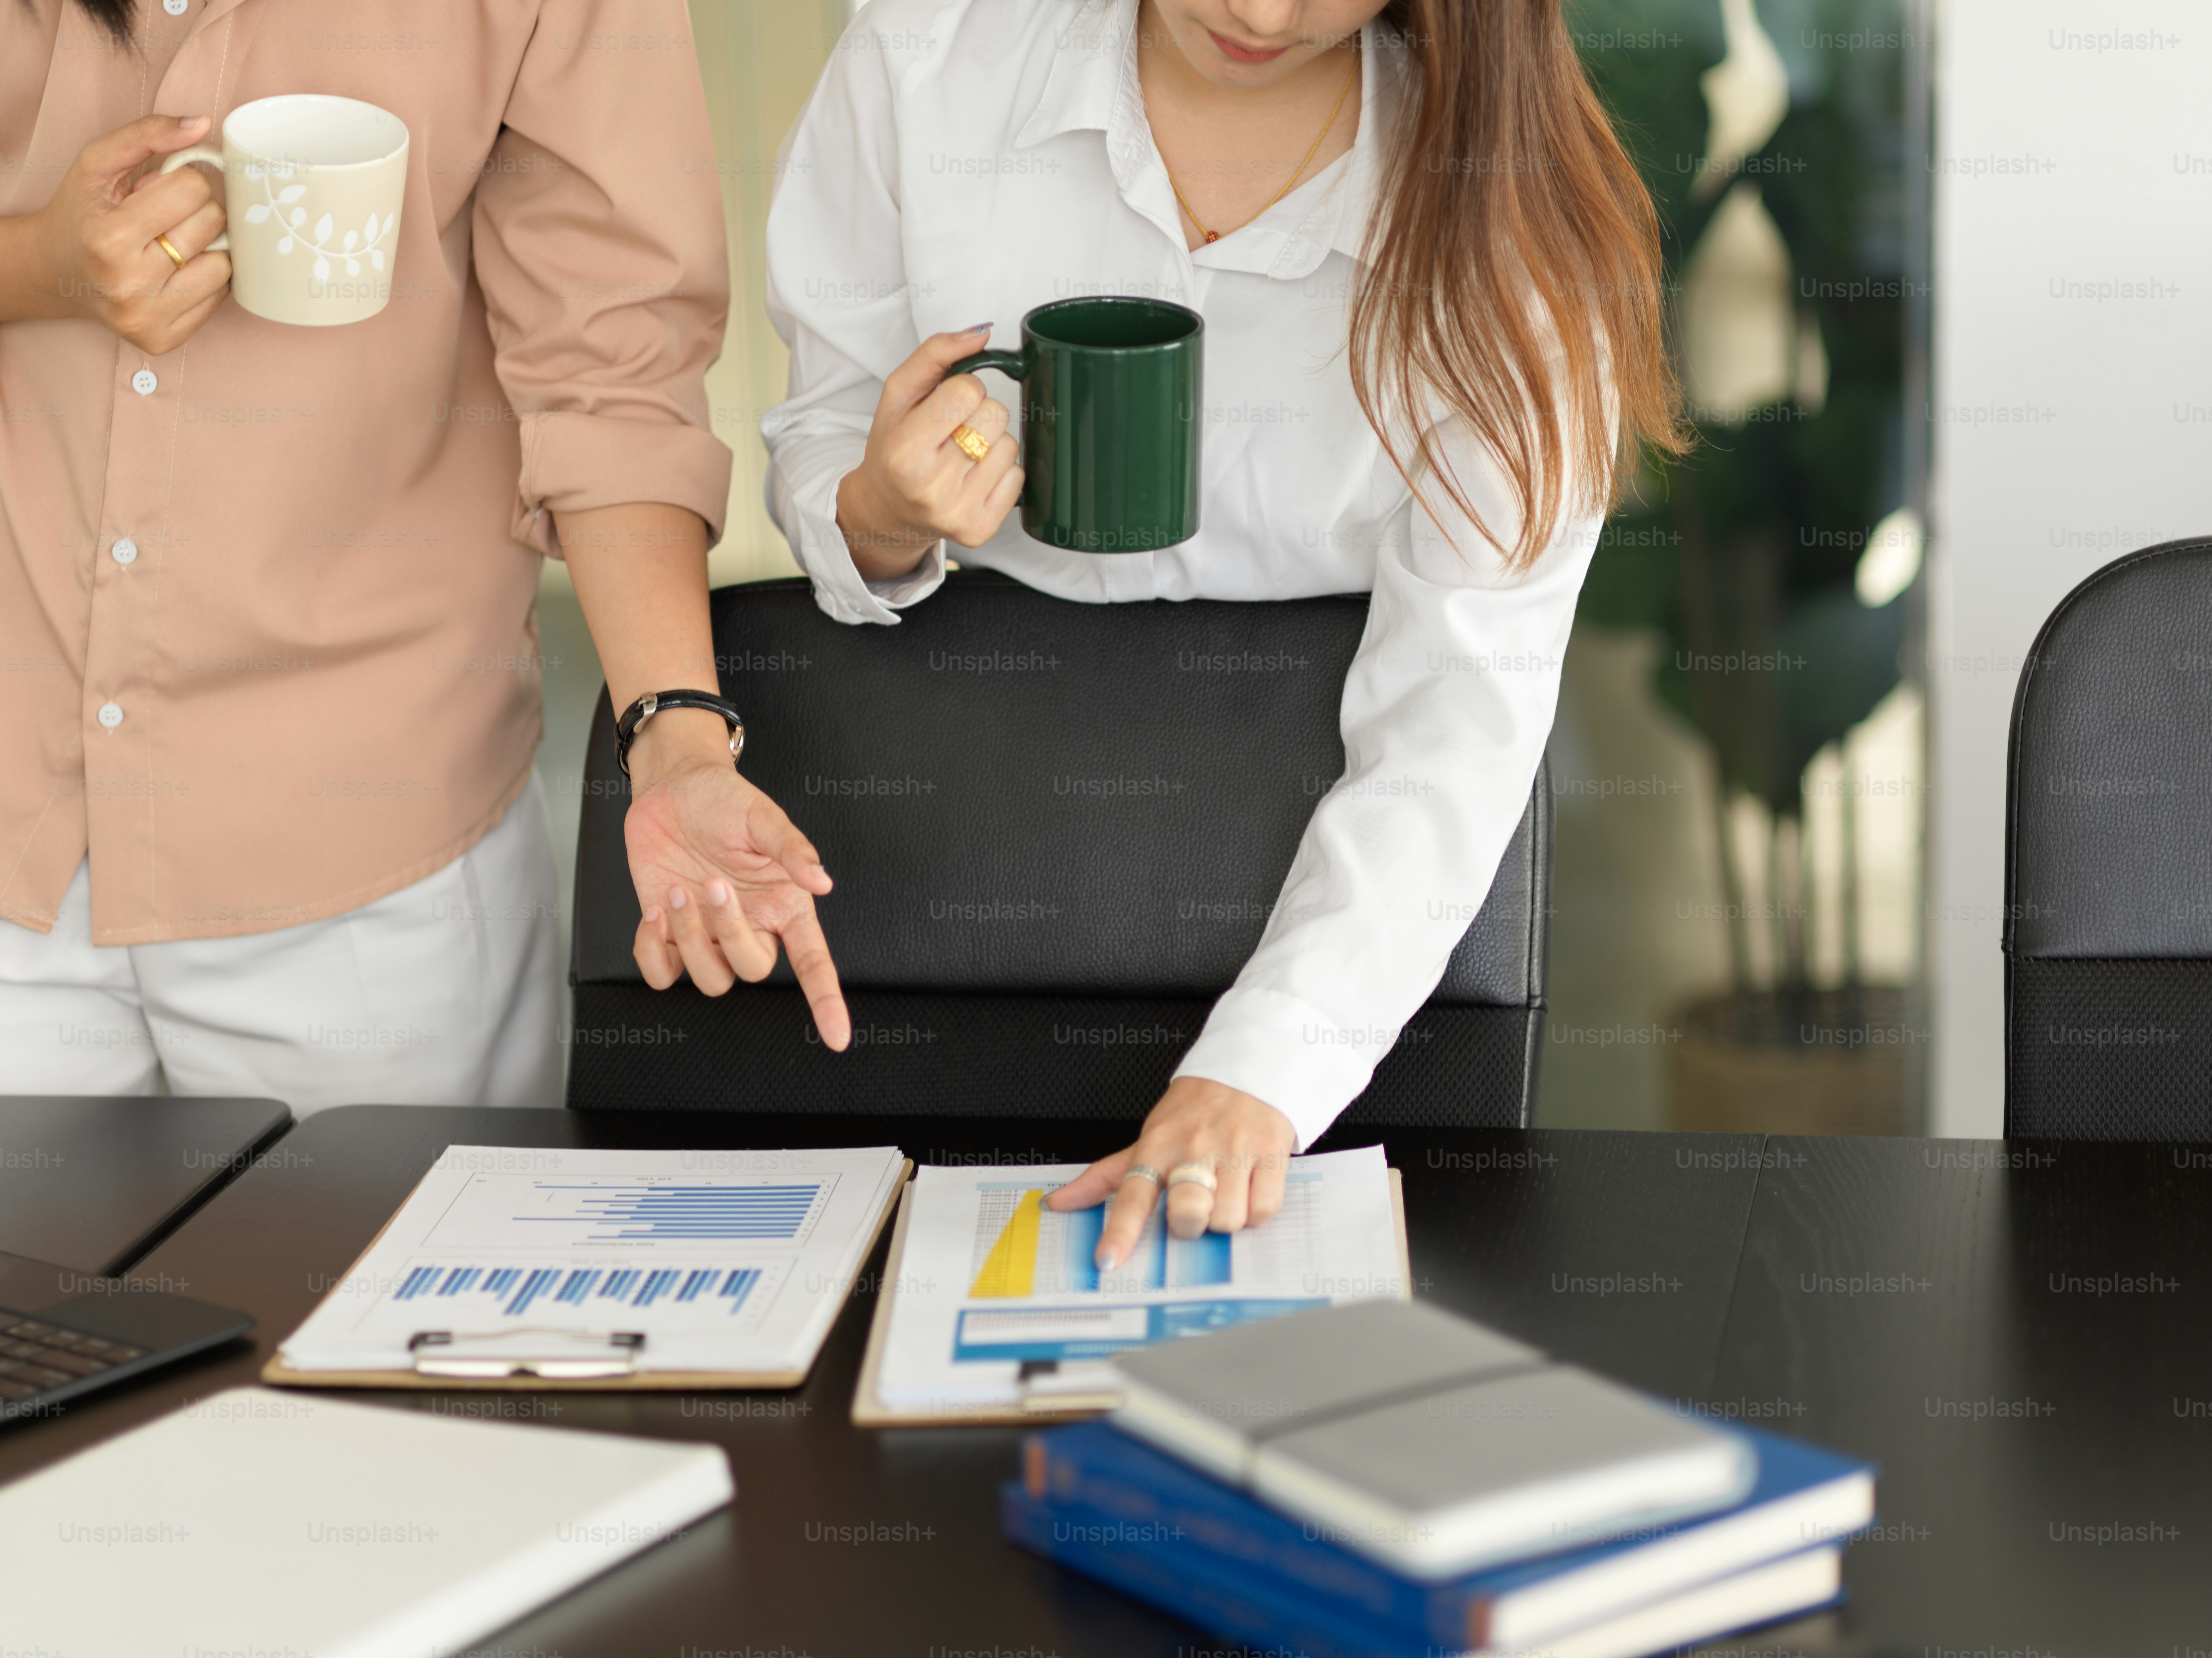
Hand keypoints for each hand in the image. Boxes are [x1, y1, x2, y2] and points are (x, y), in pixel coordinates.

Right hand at [5, 114, 231, 350]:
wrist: (56, 271)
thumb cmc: (81, 213)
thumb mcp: (97, 163)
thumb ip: (146, 135)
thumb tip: (202, 124)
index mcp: (109, 238)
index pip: (192, 190)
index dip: (183, 182)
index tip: (162, 191)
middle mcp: (129, 284)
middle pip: (212, 226)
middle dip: (196, 213)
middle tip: (166, 218)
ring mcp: (148, 319)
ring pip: (225, 266)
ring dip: (207, 248)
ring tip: (172, 245)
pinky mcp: (163, 341)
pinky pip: (220, 299)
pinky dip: (205, 280)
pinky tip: (175, 273)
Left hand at [623, 712, 850, 1048]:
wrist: (673, 788)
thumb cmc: (724, 800)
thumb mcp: (763, 817)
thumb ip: (794, 850)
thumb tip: (823, 882)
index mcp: (784, 905)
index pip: (813, 963)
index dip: (827, 1001)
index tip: (838, 1037)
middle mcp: (751, 926)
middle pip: (754, 970)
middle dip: (730, 933)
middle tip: (712, 884)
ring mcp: (710, 935)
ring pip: (710, 978)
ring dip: (690, 938)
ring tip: (679, 892)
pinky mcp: (669, 934)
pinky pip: (663, 975)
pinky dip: (652, 953)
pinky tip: (655, 915)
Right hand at [834, 325, 1023, 579]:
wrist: (887, 510)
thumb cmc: (893, 446)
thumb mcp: (897, 394)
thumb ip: (935, 354)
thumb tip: (982, 333)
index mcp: (905, 452)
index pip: (968, 392)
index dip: (961, 390)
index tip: (944, 406)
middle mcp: (931, 488)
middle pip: (996, 416)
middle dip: (978, 414)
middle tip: (952, 431)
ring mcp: (958, 513)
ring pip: (1010, 446)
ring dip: (991, 443)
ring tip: (960, 456)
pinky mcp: (980, 530)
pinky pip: (1019, 477)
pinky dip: (1000, 471)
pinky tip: (971, 478)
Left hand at [1048, 1077, 1297, 1266]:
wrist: (1245, 1072)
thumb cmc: (1192, 1113)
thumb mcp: (1146, 1139)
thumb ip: (1104, 1177)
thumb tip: (1059, 1203)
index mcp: (1158, 1146)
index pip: (1133, 1194)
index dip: (1121, 1231)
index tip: (1108, 1260)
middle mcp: (1195, 1147)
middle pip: (1188, 1214)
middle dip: (1190, 1223)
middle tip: (1194, 1206)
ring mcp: (1235, 1150)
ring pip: (1228, 1218)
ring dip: (1226, 1217)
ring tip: (1224, 1192)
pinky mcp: (1271, 1153)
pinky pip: (1263, 1209)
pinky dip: (1256, 1210)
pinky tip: (1248, 1189)